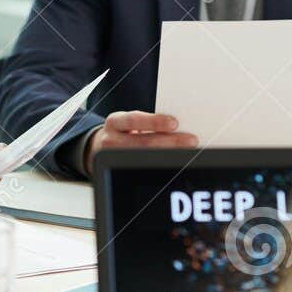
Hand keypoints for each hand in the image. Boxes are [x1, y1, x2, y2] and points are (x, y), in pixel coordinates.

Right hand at [82, 111, 198, 172]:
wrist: (101, 146)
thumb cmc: (124, 132)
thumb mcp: (129, 123)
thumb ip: (148, 124)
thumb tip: (178, 127)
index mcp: (114, 122)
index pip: (134, 120)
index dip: (154, 122)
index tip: (175, 123)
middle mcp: (110, 140)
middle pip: (142, 143)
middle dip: (170, 142)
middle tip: (191, 141)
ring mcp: (113, 158)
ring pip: (143, 158)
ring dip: (168, 155)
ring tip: (186, 153)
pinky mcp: (118, 170)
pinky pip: (141, 169)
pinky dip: (160, 167)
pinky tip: (172, 164)